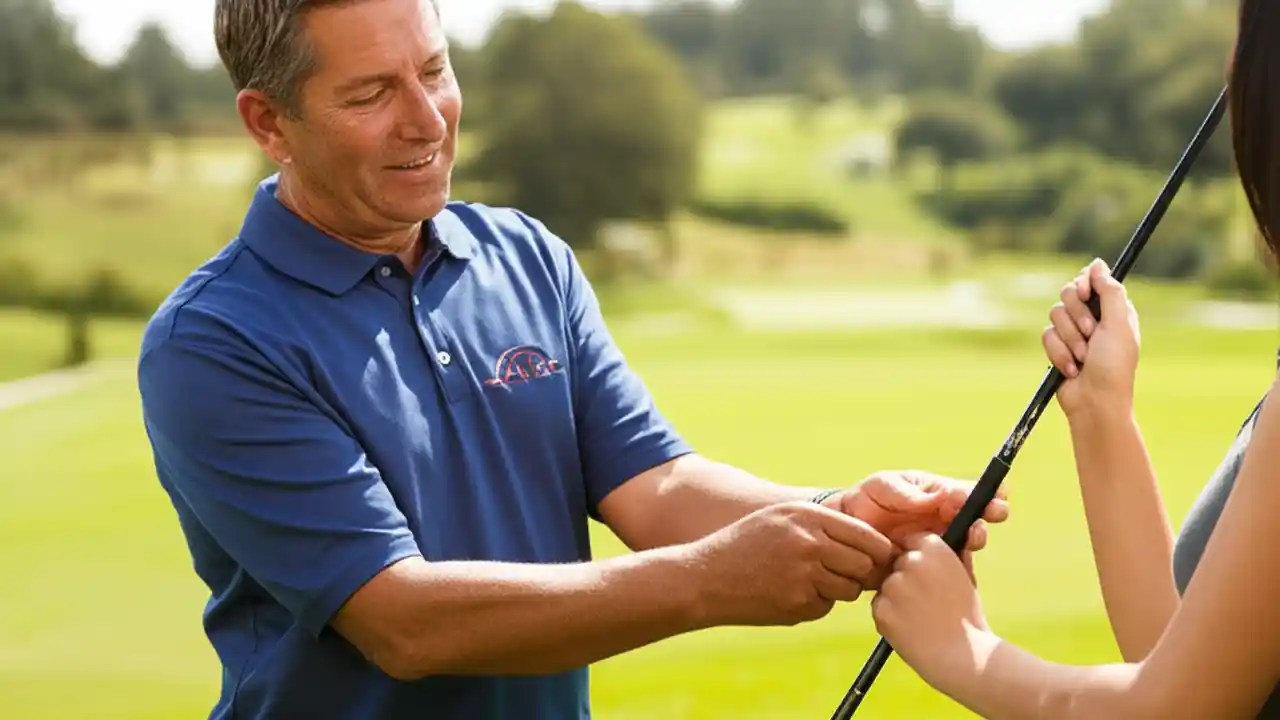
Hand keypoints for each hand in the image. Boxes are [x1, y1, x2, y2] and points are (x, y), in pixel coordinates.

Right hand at [687, 502, 895, 626]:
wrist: (705, 576)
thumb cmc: (747, 543)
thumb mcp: (783, 518)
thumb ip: (826, 526)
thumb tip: (876, 549)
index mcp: (810, 516)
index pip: (869, 537)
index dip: (878, 552)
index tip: (873, 559)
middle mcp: (811, 543)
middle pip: (865, 565)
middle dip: (858, 573)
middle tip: (837, 572)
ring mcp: (805, 576)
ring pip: (849, 589)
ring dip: (836, 589)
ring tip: (804, 579)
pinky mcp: (797, 604)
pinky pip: (825, 606)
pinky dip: (813, 603)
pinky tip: (785, 592)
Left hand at [826, 471, 1009, 551]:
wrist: (845, 534)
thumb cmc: (867, 501)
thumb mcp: (884, 487)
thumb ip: (908, 492)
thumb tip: (941, 496)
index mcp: (941, 496)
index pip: (972, 492)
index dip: (990, 493)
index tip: (998, 496)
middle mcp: (946, 521)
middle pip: (977, 520)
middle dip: (989, 516)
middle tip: (991, 516)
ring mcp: (940, 545)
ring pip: (967, 546)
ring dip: (974, 540)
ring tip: (972, 536)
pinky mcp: (930, 568)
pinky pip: (950, 569)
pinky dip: (958, 569)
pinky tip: (958, 566)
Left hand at [872, 534, 997, 693]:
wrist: (963, 657)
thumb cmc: (967, 619)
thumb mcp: (965, 577)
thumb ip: (949, 555)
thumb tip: (938, 541)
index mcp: (934, 549)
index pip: (912, 540)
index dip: (917, 557)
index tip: (923, 573)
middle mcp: (911, 561)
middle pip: (897, 563)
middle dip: (905, 578)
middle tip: (925, 602)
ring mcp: (893, 585)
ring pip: (887, 586)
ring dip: (897, 599)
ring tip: (921, 619)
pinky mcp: (881, 609)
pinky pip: (880, 608)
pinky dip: (890, 618)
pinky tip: (911, 630)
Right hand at [1042, 259, 1139, 420]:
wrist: (1095, 402)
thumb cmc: (1113, 366)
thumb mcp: (1118, 325)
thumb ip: (1110, 291)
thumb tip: (1098, 264)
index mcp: (1113, 309)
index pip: (1090, 280)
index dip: (1083, 285)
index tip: (1085, 293)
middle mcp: (1093, 318)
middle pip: (1068, 294)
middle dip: (1077, 317)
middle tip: (1091, 335)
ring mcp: (1074, 333)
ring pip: (1055, 315)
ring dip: (1069, 340)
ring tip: (1083, 357)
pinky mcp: (1057, 347)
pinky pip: (1046, 336)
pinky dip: (1058, 354)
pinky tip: (1072, 369)